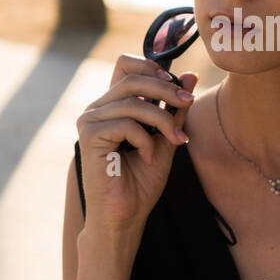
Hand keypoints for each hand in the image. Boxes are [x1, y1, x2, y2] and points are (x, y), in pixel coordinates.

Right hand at [77, 56, 198, 233]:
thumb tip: (191, 75)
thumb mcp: (166, 138)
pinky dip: (145, 141)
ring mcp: (90, 120)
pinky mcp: (89, 136)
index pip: (126, 65)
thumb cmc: (142, 181)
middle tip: (188, 103)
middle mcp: (98, 108)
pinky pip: (126, 123)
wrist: (126, 215)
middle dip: (166, 90)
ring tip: (175, 141)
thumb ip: (175, 109)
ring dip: (162, 120)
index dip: (151, 66)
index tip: (177, 86)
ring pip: (134, 102)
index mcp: (113, 105)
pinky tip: (148, 159)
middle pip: (133, 78)